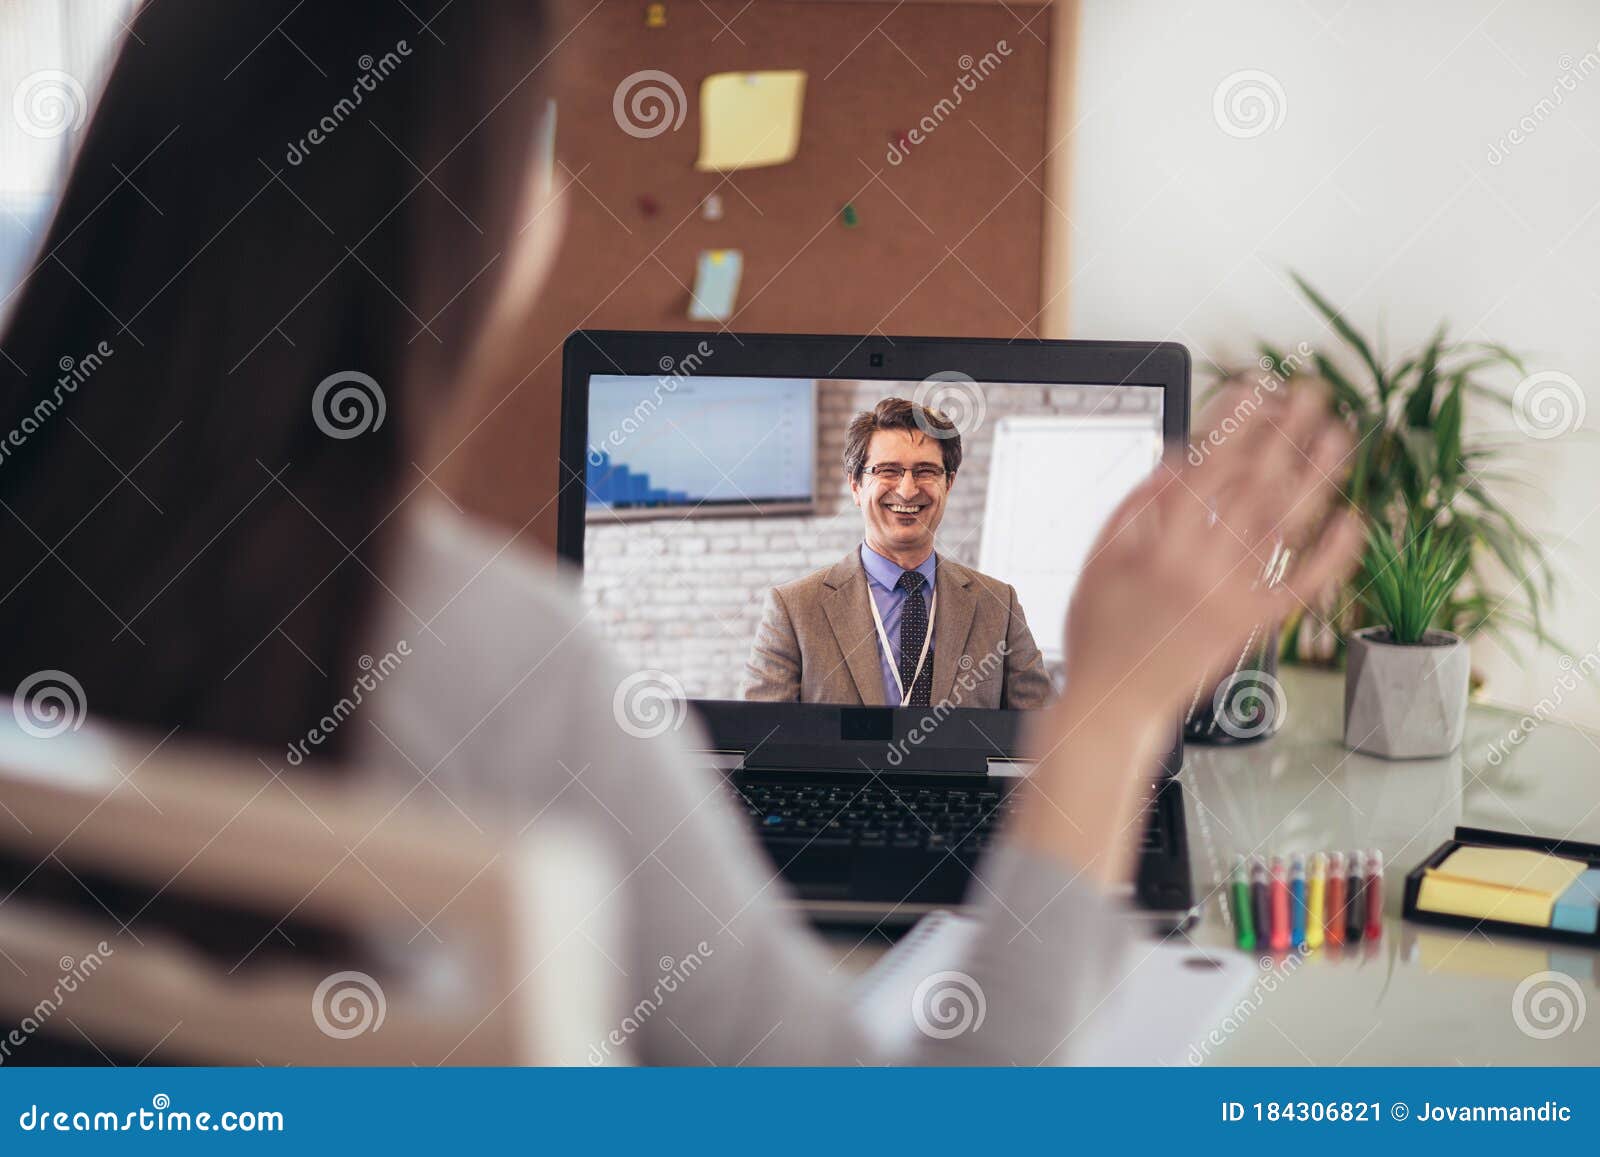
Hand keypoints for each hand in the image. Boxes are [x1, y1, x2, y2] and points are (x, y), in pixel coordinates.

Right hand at [1063, 381, 1361, 714]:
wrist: (1113, 703)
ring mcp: (1230, 597)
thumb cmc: (1100, 631)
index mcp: (1158, 545)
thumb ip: (1136, 507)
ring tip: (1337, 434)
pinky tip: (1351, 520)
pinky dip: (1331, 555)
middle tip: (1311, 392)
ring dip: (1316, 476)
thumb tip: (1178, 459)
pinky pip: (1300, 586)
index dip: (1235, 422)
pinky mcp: (1251, 627)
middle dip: (1285, 432)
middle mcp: (1199, 566)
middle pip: (1254, 485)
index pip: (1207, 467)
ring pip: (1284, 525)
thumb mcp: (1099, 560)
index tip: (1255, 386)